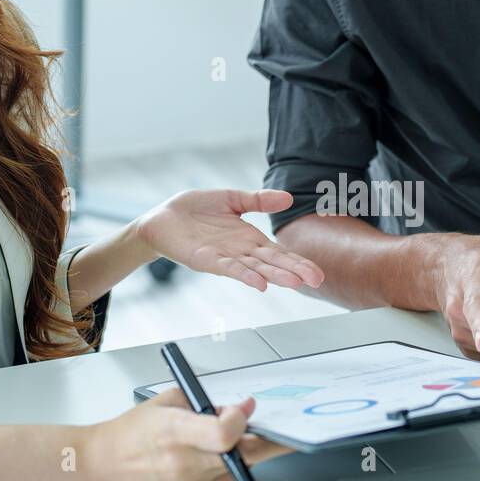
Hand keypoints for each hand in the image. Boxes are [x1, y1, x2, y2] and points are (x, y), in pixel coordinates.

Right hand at [83, 388, 291, 480]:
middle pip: (243, 455)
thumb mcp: (166, 402)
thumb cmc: (131, 433)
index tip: (244, 408)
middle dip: (266, 439)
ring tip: (234, 436)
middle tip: (279, 428)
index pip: (223, 433)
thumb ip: (205, 403)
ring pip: (240, 468)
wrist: (102, 469)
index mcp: (174, 431)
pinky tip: (213, 455)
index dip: (241, 419)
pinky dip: (229, 465)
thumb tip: (243, 408)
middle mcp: (183, 462)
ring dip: (245, 451)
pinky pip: (226, 480)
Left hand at [135, 189, 324, 291]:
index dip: (298, 262)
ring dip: (275, 276)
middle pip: (272, 263)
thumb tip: (288, 197)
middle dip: (294, 271)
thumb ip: (258, 200)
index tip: (317, 273)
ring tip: (295, 283)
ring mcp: (224, 257)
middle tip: (316, 281)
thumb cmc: (194, 209)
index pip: (279, 253)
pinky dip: (245, 275)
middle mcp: (240, 251)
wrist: (162, 217)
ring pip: (255, 268)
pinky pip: (229, 268)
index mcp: (249, 238)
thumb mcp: (232, 198)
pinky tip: (260, 283)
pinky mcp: (206, 259)